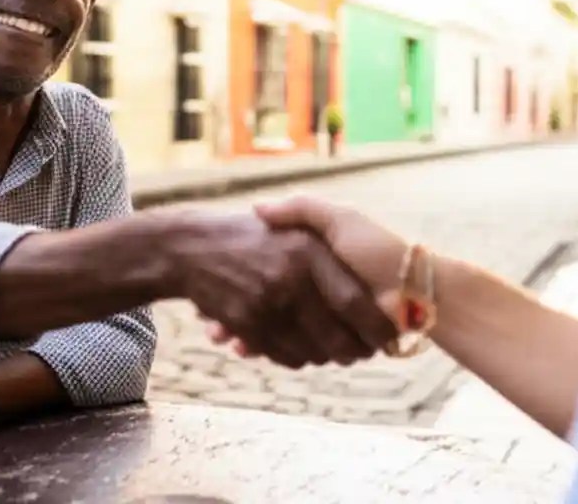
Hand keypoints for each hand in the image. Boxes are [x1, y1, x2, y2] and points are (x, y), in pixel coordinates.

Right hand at [172, 211, 397, 367]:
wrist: (188, 247)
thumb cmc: (248, 232)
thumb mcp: (291, 219)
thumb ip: (327, 235)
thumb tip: (362, 273)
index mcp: (308, 252)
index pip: (355, 302)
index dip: (376, 326)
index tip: (389, 336)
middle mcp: (290, 280)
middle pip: (337, 336)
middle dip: (355, 351)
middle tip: (364, 353)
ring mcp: (266, 306)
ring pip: (312, 350)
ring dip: (328, 357)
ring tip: (337, 353)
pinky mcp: (247, 326)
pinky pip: (285, 355)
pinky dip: (299, 358)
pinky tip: (305, 351)